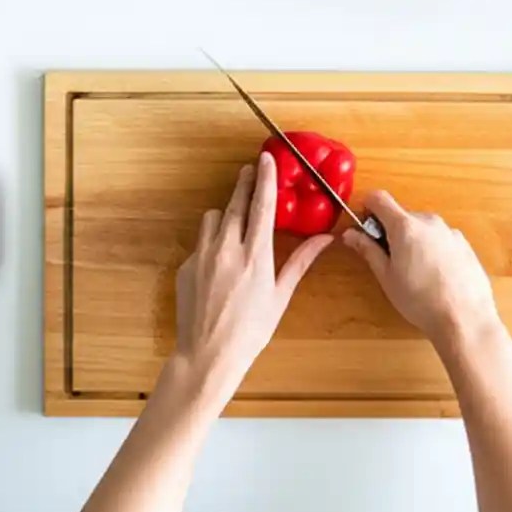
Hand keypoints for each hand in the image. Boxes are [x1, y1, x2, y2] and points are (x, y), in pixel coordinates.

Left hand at [170, 153, 333, 407]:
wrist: (208, 353)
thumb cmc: (250, 331)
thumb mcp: (280, 296)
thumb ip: (300, 261)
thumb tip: (325, 238)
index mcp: (255, 255)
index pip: (262, 206)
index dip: (265, 178)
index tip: (266, 158)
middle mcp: (227, 248)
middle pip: (235, 203)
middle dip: (243, 183)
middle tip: (249, 169)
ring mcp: (203, 255)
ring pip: (213, 218)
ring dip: (225, 213)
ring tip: (235, 220)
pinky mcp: (187, 266)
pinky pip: (200, 242)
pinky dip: (212, 242)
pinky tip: (220, 261)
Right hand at [342, 190, 501, 349]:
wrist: (465, 318)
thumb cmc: (421, 300)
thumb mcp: (387, 277)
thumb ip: (368, 249)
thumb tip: (351, 234)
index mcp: (405, 226)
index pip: (379, 198)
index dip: (367, 209)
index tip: (366, 228)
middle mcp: (429, 221)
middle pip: (401, 215)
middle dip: (391, 231)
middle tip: (388, 260)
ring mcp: (450, 231)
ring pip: (422, 227)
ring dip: (412, 241)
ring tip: (414, 272)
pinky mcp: (464, 244)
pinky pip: (440, 238)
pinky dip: (431, 249)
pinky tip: (434, 276)